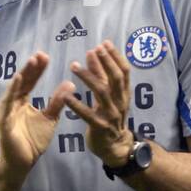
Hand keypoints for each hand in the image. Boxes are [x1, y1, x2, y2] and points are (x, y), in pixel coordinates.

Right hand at [0, 51, 75, 179]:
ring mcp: (6, 112)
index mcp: (22, 102)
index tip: (45, 56)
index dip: (37, 69)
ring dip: (22, 76)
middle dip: (30, 68)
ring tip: (31, 63)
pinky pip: (7, 105)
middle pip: (22, 82)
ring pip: (13, 90)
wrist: (21, 163)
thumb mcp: (49, 119)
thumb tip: (70, 84)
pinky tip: (18, 81)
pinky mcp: (4, 122)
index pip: (30, 81)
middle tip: (40, 54)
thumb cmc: (32, 141)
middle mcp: (12, 103)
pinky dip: (11, 92)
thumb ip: (57, 102)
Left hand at [66, 41, 133, 166]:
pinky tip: (66, 96)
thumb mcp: (109, 96)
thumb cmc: (110, 117)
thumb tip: (93, 53)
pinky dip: (77, 105)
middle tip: (94, 50)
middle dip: (106, 63)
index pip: (124, 72)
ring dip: (88, 77)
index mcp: (123, 94)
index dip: (116, 57)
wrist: (115, 146)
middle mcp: (120, 102)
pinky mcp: (100, 127)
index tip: (105, 43)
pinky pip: (88, 114)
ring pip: (102, 93)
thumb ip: (101, 75)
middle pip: (116, 79)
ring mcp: (111, 115)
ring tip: (74, 65)